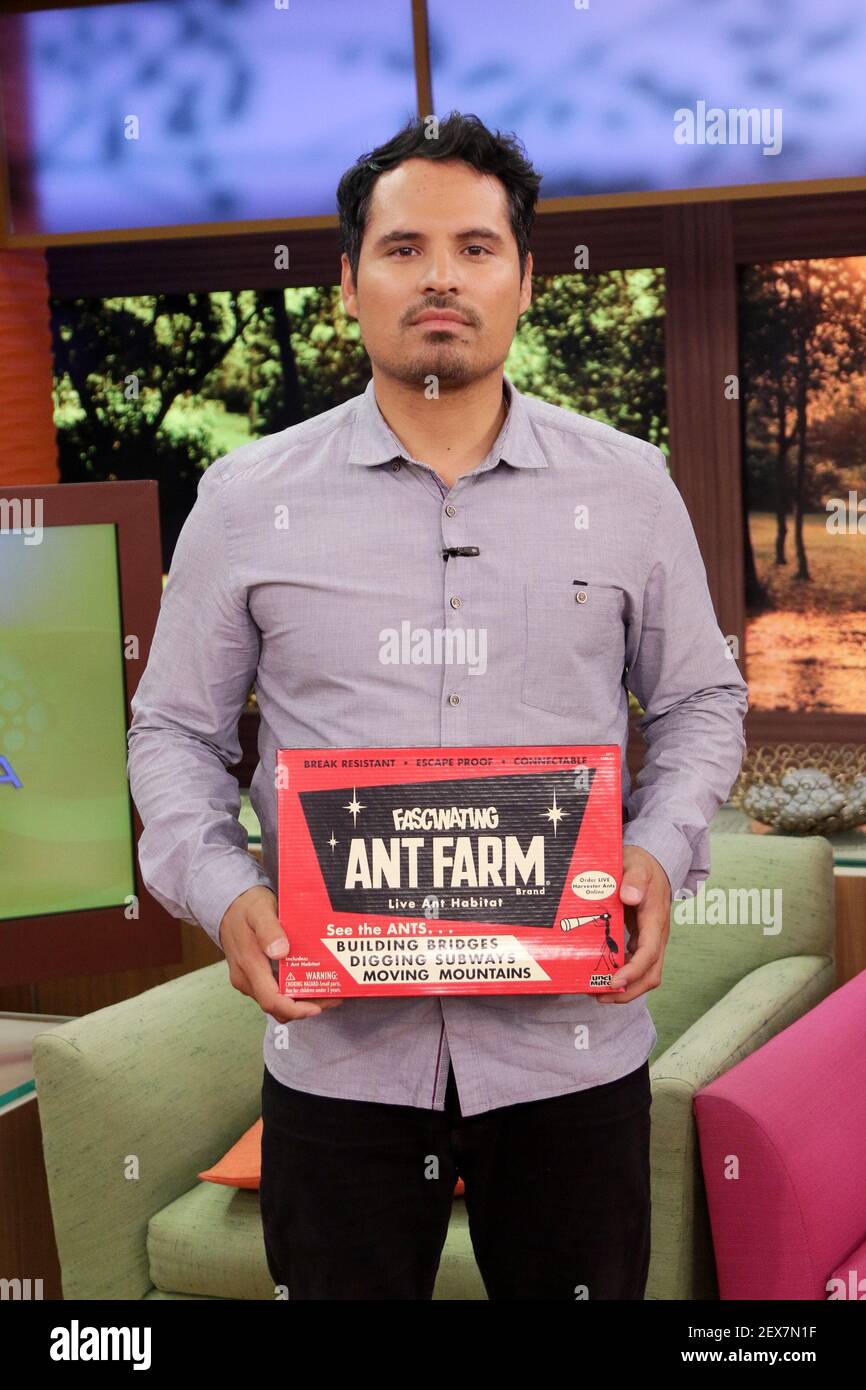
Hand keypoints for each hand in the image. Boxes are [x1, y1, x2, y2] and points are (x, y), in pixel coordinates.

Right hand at [218, 885, 343, 1021]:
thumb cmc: (247, 907)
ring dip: (301, 1002)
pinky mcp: (253, 977)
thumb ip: (269, 930)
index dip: (295, 1009)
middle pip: (277, 1006)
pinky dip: (293, 993)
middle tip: (334, 996)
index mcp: (249, 965)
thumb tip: (280, 952)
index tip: (317, 1007)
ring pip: (276, 1002)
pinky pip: (273, 992)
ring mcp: (249, 980)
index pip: (271, 999)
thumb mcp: (259, 912)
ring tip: (328, 991)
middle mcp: (246, 979)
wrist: (228, 906)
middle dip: (306, 1007)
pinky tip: (311, 982)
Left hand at [596, 846, 671, 1004]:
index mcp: (655, 920)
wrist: (652, 864)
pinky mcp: (642, 941)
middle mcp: (656, 936)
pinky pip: (635, 965)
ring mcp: (650, 941)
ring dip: (624, 988)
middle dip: (627, 990)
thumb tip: (630, 896)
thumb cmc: (643, 866)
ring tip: (596, 993)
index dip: (632, 971)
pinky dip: (620, 975)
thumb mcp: (637, 866)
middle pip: (650, 974)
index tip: (613, 981)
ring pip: (644, 974)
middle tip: (599, 996)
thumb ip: (634, 879)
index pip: (649, 954)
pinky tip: (600, 977)